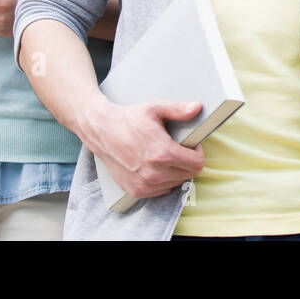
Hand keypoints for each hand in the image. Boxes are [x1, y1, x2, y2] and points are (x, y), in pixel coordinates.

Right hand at [82, 96, 205, 200]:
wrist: (101, 131)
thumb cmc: (128, 119)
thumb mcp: (154, 108)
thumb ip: (178, 109)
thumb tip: (197, 107)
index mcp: (162, 153)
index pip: (197, 164)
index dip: (198, 152)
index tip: (191, 145)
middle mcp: (154, 173)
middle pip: (189, 174)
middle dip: (188, 161)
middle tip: (179, 149)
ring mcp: (145, 184)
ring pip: (176, 183)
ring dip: (176, 171)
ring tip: (165, 156)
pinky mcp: (136, 191)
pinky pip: (162, 190)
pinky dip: (163, 180)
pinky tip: (155, 166)